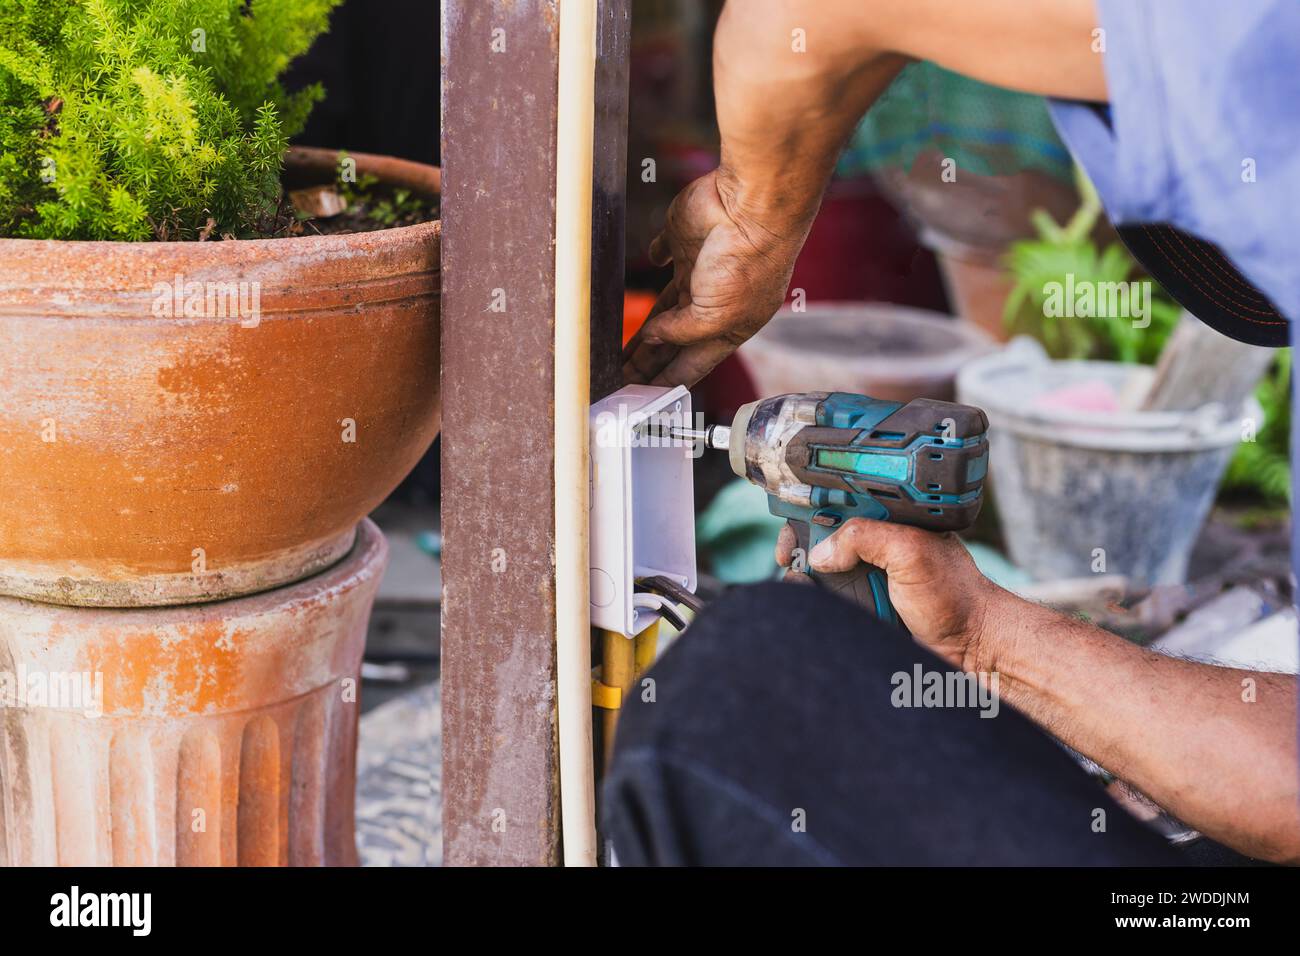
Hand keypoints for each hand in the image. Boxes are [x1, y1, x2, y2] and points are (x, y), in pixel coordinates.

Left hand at [622, 168, 811, 386]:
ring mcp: (699, 270)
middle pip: (673, 340)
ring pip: (663, 307)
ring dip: (643, 328)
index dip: (665, 382)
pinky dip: (655, 258)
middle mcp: (714, 302)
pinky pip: (663, 252)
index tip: (641, 398)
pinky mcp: (683, 240)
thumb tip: (652, 337)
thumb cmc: (747, 264)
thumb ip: (681, 332)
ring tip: (620, 348)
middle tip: (620, 378)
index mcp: (728, 327)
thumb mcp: (714, 317)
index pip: (691, 364)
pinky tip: (649, 265)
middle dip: (648, 362)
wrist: (750, 208)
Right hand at [776, 518, 1000, 670]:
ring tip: (804, 586)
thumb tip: (822, 552)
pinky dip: (821, 608)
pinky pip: (832, 605)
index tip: (791, 531)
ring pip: (820, 576)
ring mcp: (869, 580)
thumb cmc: (956, 596)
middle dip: (800, 549)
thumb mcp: (910, 551)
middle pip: (819, 540)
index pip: (836, 506)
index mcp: (888, 523)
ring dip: (808, 583)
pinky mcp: (866, 610)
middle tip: (790, 558)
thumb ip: (865, 538)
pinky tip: (820, 609)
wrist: (973, 648)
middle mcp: (876, 548)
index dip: (807, 514)